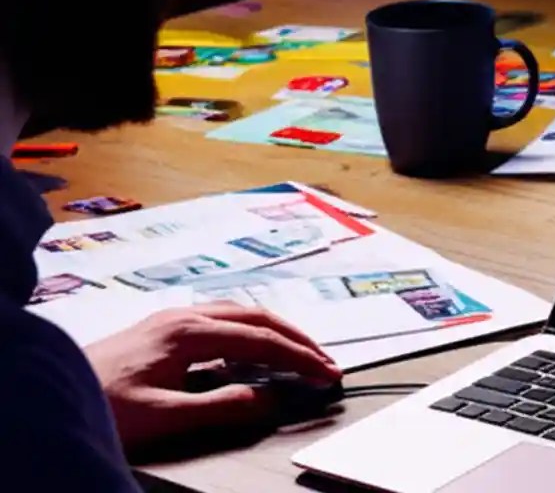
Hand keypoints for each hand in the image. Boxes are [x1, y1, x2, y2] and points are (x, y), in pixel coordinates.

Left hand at [84, 303, 342, 451]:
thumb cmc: (101, 404)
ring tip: (300, 355)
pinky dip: (250, 335)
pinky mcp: (162, 331)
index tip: (327, 374)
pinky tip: (251, 356)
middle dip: (296, 338)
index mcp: (187, 330)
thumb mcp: (163, 415)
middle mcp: (183, 316)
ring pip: (239, 315)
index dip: (298, 357)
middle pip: (256, 317)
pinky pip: (221, 323)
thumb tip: (269, 397)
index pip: (260, 340)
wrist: (50, 393)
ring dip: (275, 334)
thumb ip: (220, 406)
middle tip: (325, 362)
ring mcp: (171, 320)